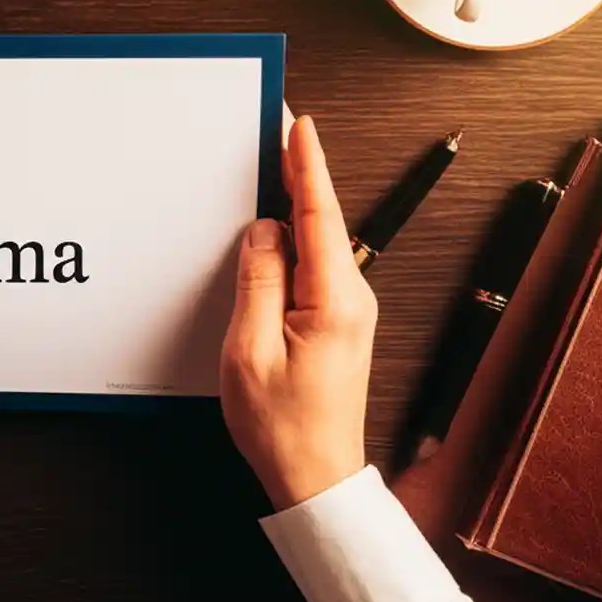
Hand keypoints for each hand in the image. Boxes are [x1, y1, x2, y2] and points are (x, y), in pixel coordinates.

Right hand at [220, 115, 376, 510]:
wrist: (317, 477)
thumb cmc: (283, 426)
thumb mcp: (249, 352)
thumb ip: (257, 282)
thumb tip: (262, 232)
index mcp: (334, 300)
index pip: (319, 214)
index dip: (306, 165)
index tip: (298, 124)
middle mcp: (352, 297)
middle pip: (321, 220)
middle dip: (298, 174)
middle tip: (275, 132)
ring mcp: (348, 309)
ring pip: (316, 242)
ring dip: (292, 208)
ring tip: (265, 173)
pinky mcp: (337, 321)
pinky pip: (313, 266)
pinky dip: (292, 242)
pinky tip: (271, 234)